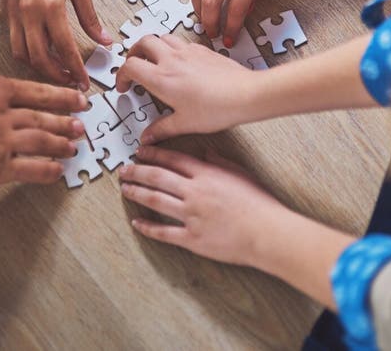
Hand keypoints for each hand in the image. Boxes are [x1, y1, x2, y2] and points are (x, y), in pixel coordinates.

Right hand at [0, 0, 111, 86]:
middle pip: (40, 60)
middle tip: (71, 82)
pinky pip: (14, 42)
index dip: (75, 69)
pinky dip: (27, 55)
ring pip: (22, 55)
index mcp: (51, 6)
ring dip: (39, 69)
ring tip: (57, 72)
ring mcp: (14, 14)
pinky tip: (41, 54)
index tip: (84, 81)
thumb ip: (89, 15)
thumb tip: (102, 38)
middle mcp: (29, 14)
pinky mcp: (6, 12)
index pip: (64, 49)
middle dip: (56, 77)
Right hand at [0, 70, 87, 184]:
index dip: (62, 96)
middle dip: (66, 121)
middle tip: (81, 124)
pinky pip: (29, 169)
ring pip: (42, 141)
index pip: (39, 91)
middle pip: (44, 117)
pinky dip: (46, 171)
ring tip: (73, 147)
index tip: (79, 98)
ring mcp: (5, 142)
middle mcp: (7, 115)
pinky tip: (57, 171)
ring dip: (60, 144)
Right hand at [116, 35, 254, 141]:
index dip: (121, 75)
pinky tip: (179, 61)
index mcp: (161, 78)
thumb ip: (161, 129)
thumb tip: (148, 136)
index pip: (130, 66)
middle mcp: (172, 59)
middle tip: (134, 65)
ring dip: (152, 46)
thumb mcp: (184, 124)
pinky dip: (173, 47)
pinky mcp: (202, 49)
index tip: (124, 86)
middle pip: (142, 43)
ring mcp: (188, 51)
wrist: (245, 94)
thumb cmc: (217, 108)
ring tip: (153, 60)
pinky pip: (181, 41)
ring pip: (161, 37)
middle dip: (133, 52)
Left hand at [119, 146, 283, 265]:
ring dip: (137, 193)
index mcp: (206, 173)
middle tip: (124, 169)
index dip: (154, 154)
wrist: (266, 231)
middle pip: (158, 177)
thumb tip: (205, 152)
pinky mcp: (192, 238)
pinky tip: (136, 223)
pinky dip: (148, 227)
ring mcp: (191, 215)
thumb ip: (219, 161)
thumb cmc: (257, 201)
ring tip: (125, 189)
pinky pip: (164, 232)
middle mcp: (194, 191)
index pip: (173, 159)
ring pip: (156, 201)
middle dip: (137, 171)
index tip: (140, 151)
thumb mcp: (239, 173)